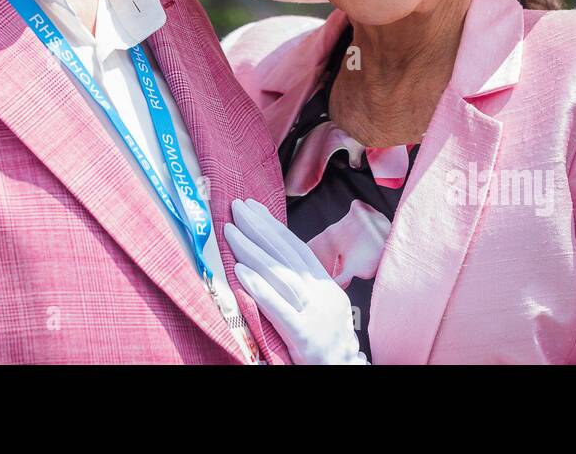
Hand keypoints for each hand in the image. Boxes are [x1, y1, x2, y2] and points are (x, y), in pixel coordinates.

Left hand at [224, 198, 367, 364]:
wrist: (344, 369)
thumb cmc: (327, 336)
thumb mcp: (324, 302)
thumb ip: (303, 280)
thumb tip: (274, 254)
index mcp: (325, 283)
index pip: (295, 247)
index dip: (273, 225)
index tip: (252, 208)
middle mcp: (320, 293)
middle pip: (286, 254)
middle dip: (258, 228)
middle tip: (236, 207)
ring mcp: (313, 313)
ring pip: (280, 276)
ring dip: (252, 251)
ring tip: (230, 232)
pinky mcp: (304, 335)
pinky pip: (278, 308)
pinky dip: (259, 288)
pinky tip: (239, 271)